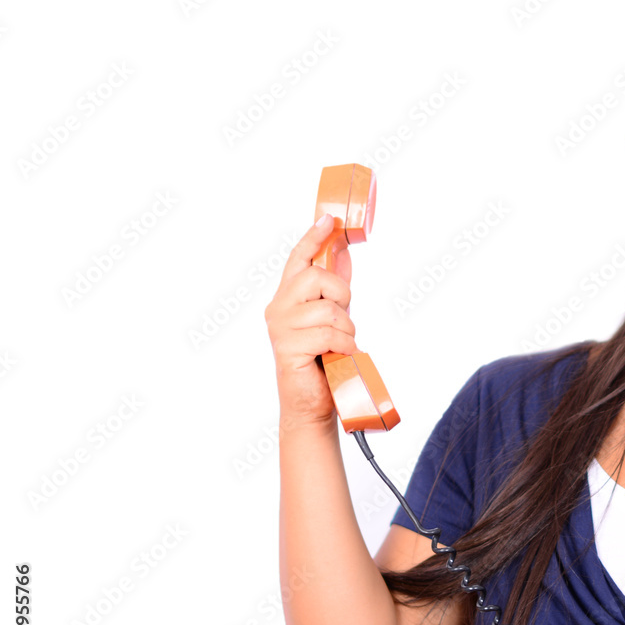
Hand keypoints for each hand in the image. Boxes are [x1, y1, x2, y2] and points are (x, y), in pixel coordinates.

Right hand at [264, 214, 358, 427]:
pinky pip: (330, 334)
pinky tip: (338, 358)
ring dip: (346, 331)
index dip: (313, 237)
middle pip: (318, 278)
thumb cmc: (321, 362)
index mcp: (287, 298)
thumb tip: (342, 254)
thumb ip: (333, 290)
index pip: (298, 259)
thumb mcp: (331, 318)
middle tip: (342, 321)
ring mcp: (280, 328)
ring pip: (330, 309)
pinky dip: (344, 347)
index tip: (329, 219)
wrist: (311, 405)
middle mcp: (278, 308)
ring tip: (339, 347)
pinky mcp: (288, 348)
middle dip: (341, 297)